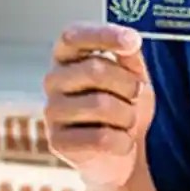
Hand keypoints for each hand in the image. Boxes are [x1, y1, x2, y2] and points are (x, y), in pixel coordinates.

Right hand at [44, 22, 154, 187]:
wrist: (120, 155)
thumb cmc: (123, 106)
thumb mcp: (133, 76)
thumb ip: (130, 56)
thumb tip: (130, 40)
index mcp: (67, 57)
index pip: (73, 36)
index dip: (103, 35)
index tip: (133, 41)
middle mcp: (53, 81)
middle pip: (94, 69)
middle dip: (128, 84)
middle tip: (138, 94)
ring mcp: (52, 111)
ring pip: (101, 105)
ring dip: (128, 115)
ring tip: (128, 121)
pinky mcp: (58, 142)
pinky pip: (101, 137)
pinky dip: (123, 141)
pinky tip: (121, 143)